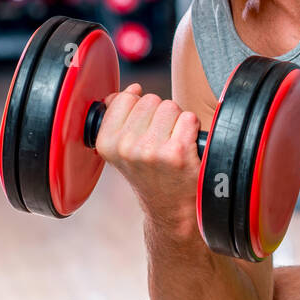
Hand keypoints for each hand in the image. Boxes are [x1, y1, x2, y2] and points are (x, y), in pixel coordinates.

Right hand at [93, 83, 202, 231]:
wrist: (170, 210)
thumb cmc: (150, 176)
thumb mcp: (122, 149)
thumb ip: (118, 116)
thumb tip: (131, 90)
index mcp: (106, 143)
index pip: (126, 98)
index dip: (140, 110)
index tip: (144, 129)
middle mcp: (125, 147)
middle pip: (151, 99)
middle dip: (160, 115)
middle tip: (161, 140)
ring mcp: (151, 150)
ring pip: (170, 106)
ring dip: (177, 121)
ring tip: (173, 143)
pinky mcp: (176, 153)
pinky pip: (189, 118)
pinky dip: (192, 129)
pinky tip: (187, 148)